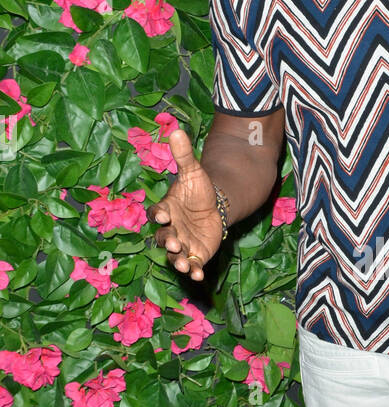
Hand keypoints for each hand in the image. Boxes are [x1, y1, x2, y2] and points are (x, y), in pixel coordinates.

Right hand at [147, 128, 223, 280]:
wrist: (215, 206)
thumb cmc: (198, 189)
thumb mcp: (193, 172)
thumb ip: (184, 156)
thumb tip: (176, 130)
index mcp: (165, 210)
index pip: (156, 214)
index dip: (158, 215)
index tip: (162, 216)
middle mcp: (170, 229)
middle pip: (163, 238)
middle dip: (168, 241)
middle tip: (174, 243)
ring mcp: (181, 244)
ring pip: (174, 256)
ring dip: (178, 261)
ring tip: (185, 266)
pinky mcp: (194, 254)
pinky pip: (191, 264)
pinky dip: (194, 271)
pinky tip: (199, 276)